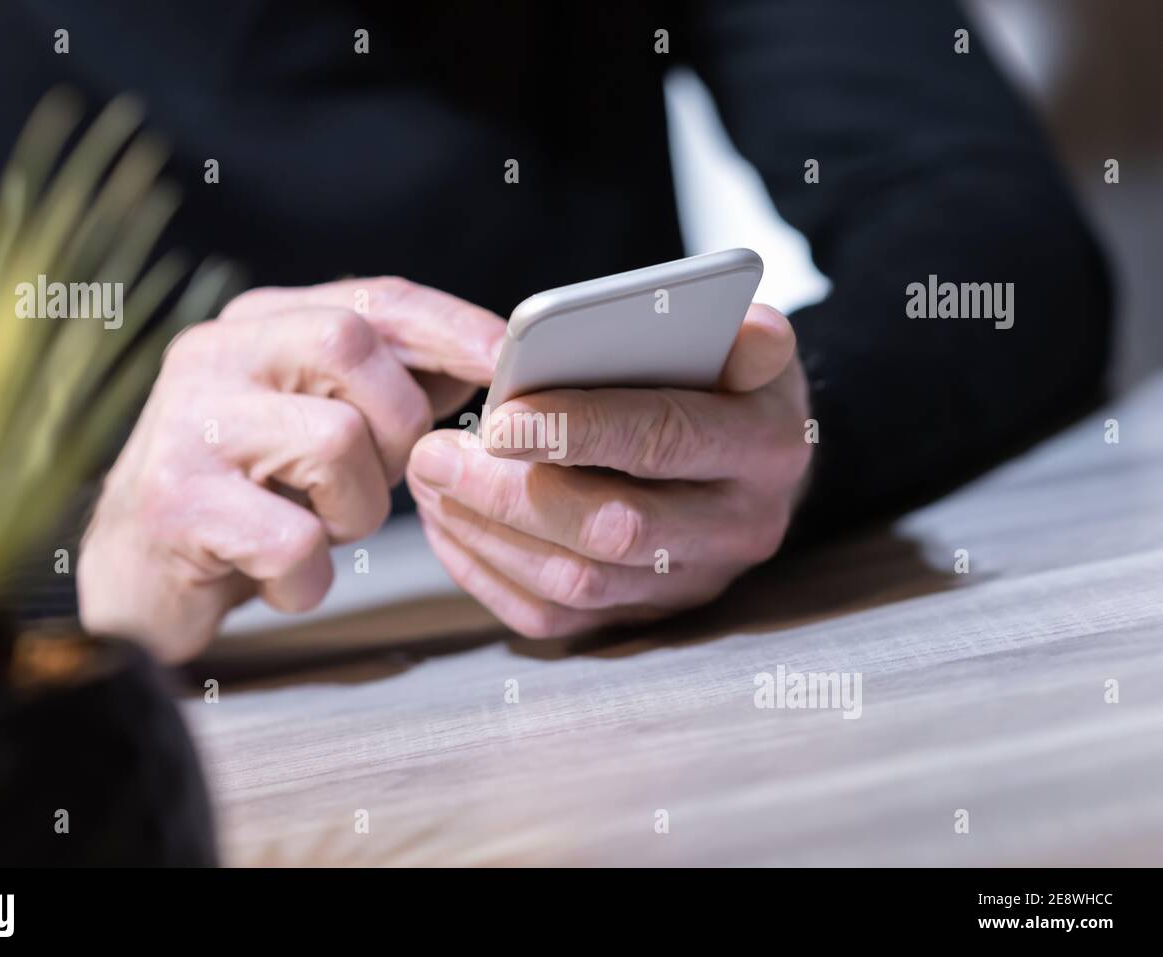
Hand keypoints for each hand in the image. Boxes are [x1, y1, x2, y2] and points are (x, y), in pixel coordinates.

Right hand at [78, 277, 504, 661]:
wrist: (135, 579)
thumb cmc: (247, 498)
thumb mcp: (314, 424)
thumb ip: (384, 386)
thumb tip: (482, 359)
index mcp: (255, 325)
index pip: (372, 298)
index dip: (449, 324)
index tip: (505, 358)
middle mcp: (213, 356)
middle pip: (351, 347)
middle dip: (396, 426)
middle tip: (377, 478)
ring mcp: (186, 425)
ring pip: (334, 442)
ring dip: (354, 512)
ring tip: (316, 531)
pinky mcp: (175, 504)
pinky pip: (295, 539)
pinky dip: (309, 577)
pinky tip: (281, 579)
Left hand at [406, 304, 810, 637]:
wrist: (746, 460)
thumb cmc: (726, 382)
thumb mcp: (749, 343)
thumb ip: (746, 335)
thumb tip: (746, 330)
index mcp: (767, 447)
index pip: (666, 439)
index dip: (580, 430)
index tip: (500, 418)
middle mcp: (740, 528)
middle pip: (615, 530)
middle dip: (514, 495)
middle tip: (435, 456)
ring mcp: (690, 584)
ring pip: (577, 583)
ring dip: (489, 533)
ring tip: (430, 480)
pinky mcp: (642, 614)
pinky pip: (555, 616)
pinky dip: (489, 573)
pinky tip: (448, 524)